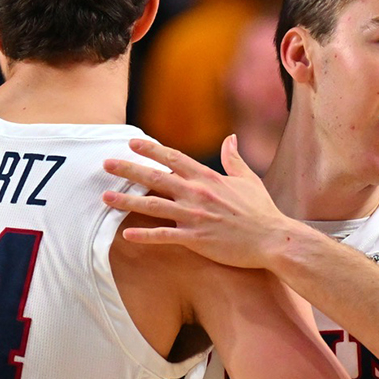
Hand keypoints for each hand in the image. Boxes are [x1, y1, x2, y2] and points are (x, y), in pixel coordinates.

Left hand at [102, 135, 307, 269]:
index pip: (174, 158)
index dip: (151, 149)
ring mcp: (194, 216)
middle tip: (106, 163)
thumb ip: (234, 159)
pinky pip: (164, 235)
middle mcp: (197, 193)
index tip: (132, 142)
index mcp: (208, 177)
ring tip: (105, 197)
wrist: (273, 239)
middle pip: (156, 177)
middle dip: (129, 169)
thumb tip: (230, 138)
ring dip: (127, 200)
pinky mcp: (196, 238)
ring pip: (153, 205)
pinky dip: (144, 234)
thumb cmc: (262, 211)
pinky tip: (126, 233)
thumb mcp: (249, 180)